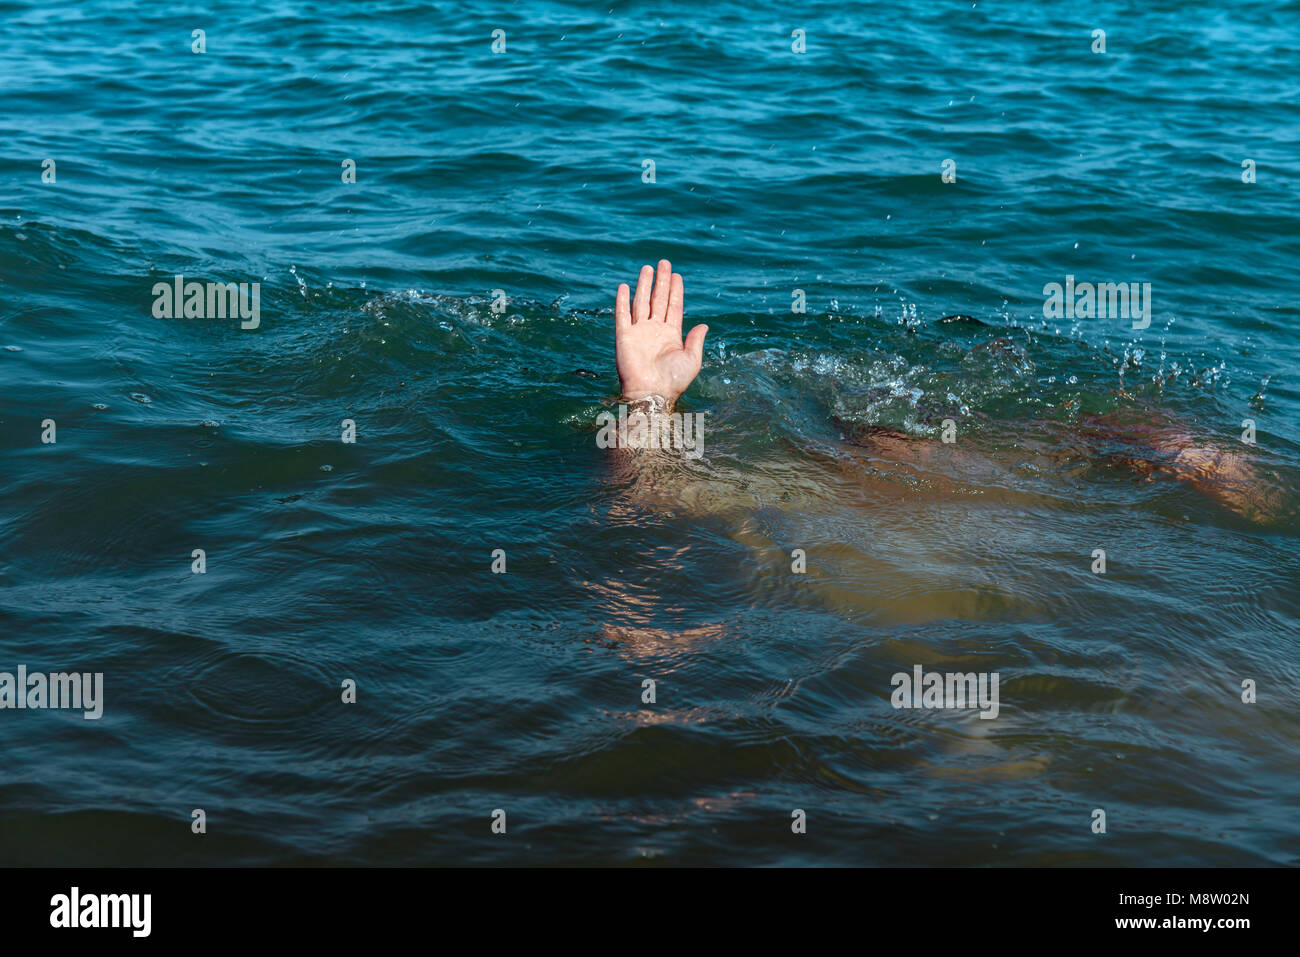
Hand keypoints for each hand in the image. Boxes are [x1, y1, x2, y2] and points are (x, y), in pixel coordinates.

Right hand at [615, 259, 707, 407]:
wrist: (652, 393)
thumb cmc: (673, 381)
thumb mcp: (692, 359)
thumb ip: (696, 340)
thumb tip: (704, 324)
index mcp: (671, 335)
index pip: (673, 306)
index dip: (675, 291)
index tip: (677, 275)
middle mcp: (654, 330)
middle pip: (658, 300)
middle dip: (662, 281)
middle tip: (664, 263)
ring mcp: (639, 332)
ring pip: (642, 302)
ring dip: (644, 285)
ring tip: (648, 268)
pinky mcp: (624, 337)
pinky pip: (622, 315)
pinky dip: (622, 301)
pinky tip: (624, 287)